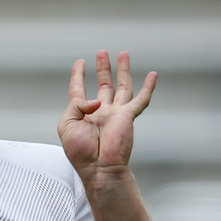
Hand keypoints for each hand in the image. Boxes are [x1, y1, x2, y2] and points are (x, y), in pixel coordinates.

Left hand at [58, 50, 155, 180]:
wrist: (99, 166)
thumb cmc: (80, 151)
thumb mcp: (67, 125)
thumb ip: (76, 106)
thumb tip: (96, 99)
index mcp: (82, 113)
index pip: (79, 89)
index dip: (78, 75)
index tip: (80, 63)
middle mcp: (100, 111)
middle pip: (103, 84)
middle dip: (103, 68)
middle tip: (102, 53)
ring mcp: (115, 113)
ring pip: (121, 87)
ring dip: (122, 71)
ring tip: (122, 54)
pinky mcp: (128, 117)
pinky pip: (141, 100)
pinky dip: (148, 87)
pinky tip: (153, 75)